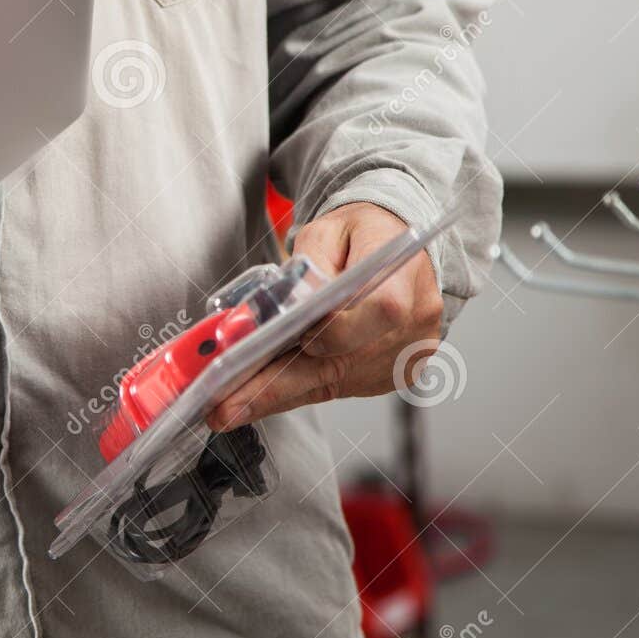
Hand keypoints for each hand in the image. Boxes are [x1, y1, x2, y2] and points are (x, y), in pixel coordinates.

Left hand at [205, 202, 442, 430]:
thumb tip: (285, 304)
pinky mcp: (393, 375)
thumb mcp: (330, 231)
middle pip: (340, 362)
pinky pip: (340, 387)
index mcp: (404, 278)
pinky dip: (300, 389)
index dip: (334, 329)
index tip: (289, 339)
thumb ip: (309, 264)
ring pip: (333, 383)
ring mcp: (404, 356)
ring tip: (230, 406)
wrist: (402, 253)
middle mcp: (411, 326)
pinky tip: (263, 395)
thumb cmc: (363, 236)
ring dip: (279, 394)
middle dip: (276, 386)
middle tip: (227, 406)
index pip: (378, 311)